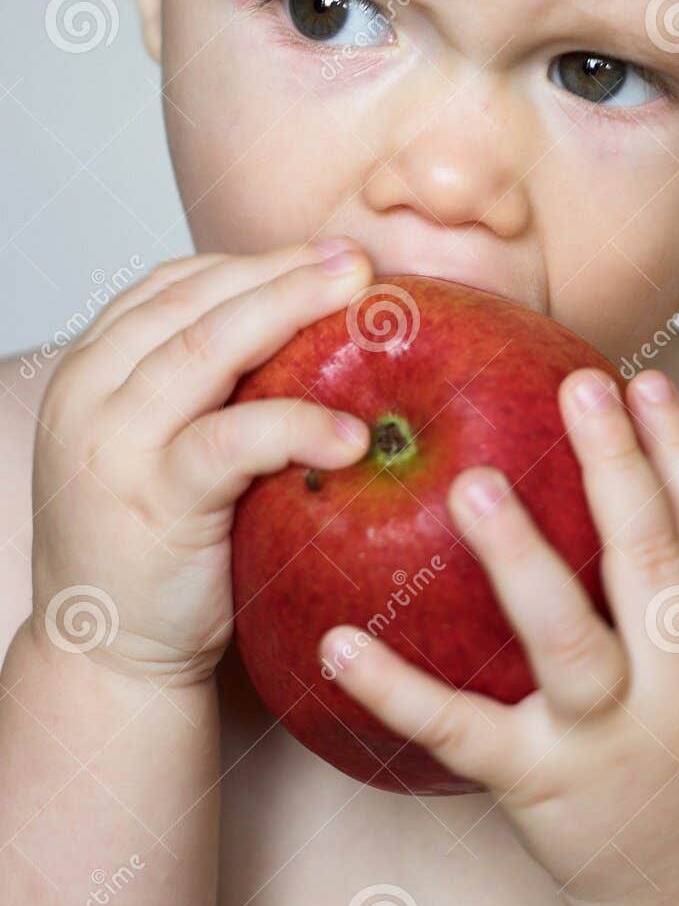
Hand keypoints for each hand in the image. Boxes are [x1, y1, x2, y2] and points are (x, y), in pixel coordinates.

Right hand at [31, 238, 372, 687]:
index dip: (253, 262)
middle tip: (355, 259)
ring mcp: (115, 445)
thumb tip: (307, 323)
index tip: (324, 253)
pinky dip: (295, 425)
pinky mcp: (154, 501)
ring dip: (290, 312)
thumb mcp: (161, 442)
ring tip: (361, 299)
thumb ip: (205, 385)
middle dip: (282, 271)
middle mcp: (90, 394)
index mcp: (91, 368)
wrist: (105, 652)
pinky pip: (231, 442)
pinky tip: (352, 432)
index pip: (173, 286)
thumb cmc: (154, 542)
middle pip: (194, 303)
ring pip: (205, 351)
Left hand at [320, 366, 678, 905]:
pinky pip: (460, 731)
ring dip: (522, 559)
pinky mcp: (536, 784)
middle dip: (618, 471)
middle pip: (649, 563)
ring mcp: (605, 737)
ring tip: (474, 483)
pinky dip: (398, 689)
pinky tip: (340, 640)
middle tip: (578, 387)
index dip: (677, 452)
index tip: (642, 381)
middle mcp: (677, 685)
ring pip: (566, 640)